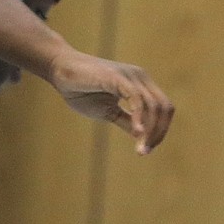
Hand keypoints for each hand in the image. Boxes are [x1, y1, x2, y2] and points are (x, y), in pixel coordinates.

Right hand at [48, 48, 174, 153]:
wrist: (60, 71)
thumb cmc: (81, 90)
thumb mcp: (108, 112)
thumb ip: (126, 121)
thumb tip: (142, 136)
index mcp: (140, 85)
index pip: (163, 108)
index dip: (160, 130)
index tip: (147, 149)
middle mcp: (140, 78)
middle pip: (164, 108)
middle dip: (158, 133)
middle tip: (144, 152)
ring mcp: (130, 76)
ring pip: (154, 105)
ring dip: (150, 130)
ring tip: (140, 149)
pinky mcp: (118, 77)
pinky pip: (137, 99)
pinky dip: (139, 118)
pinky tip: (137, 133)